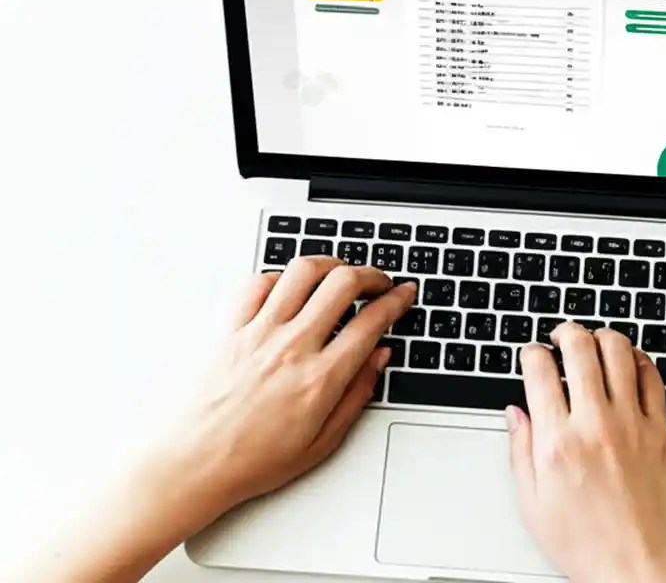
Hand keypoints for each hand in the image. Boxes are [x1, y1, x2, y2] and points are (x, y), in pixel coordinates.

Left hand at [167, 258, 415, 511]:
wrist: (199, 463)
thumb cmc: (256, 459)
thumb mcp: (324, 441)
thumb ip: (358, 393)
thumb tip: (379, 358)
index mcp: (320, 378)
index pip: (371, 322)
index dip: (397, 301)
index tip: (404, 294)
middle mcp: (292, 347)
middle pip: (343, 283)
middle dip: (371, 274)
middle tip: (379, 282)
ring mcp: (260, 334)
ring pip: (302, 272)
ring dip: (330, 264)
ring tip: (339, 273)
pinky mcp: (233, 330)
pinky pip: (258, 284)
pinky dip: (280, 277)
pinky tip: (291, 289)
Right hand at [506, 323, 665, 582]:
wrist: (638, 567)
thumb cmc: (588, 545)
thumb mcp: (533, 504)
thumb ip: (520, 451)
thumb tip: (516, 414)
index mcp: (557, 442)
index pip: (540, 370)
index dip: (532, 352)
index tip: (532, 353)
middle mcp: (595, 425)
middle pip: (580, 348)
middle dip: (566, 332)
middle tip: (562, 336)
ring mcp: (632, 424)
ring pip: (620, 352)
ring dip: (603, 337)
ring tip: (595, 343)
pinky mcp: (661, 430)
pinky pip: (653, 377)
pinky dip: (639, 359)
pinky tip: (630, 362)